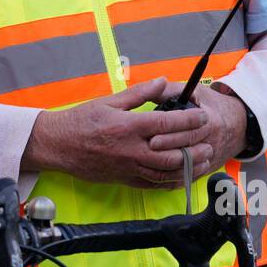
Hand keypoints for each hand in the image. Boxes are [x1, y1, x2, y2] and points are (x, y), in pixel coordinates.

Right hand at [22, 78, 201, 188]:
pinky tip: (182, 176)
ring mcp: (128, 167)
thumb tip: (163, 82)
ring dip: (188, 167)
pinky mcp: (125, 179)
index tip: (202, 116)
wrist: (58, 145)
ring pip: (166, 171)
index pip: (167, 124)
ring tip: (202, 159)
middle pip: (172, 152)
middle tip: (208, 141)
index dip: (189, 120)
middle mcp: (131, 149)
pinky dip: (171, 181)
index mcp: (128, 126)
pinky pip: (153, 184)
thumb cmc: (80, 121)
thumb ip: (139, 93)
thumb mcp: (109, 101)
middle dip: (194, 147)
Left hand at [147, 82, 247, 178]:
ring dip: (169, 166)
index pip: (188, 130)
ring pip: (188, 166)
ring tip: (151, 163)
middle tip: (148, 147)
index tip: (152, 136)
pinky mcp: (207, 168)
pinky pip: (190, 176)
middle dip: (166, 149)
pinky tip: (160, 174)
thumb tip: (153, 88)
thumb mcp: (196, 92)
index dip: (169, 134)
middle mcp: (210, 141)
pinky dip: (175, 178)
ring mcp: (210, 157)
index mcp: (208, 121)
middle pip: (186, 149)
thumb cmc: (214, 106)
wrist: (239, 124)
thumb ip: (173, 90)